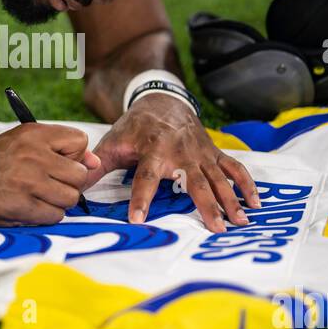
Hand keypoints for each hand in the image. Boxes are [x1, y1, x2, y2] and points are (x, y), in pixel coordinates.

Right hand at [0, 123, 100, 225]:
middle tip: (48, 184)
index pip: (80, 141)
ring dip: (58, 201)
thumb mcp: (23, 142)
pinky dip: (47, 215)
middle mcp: (33, 155)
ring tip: (39, 196)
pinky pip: (56, 215)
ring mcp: (28, 181)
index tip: (58, 162)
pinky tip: (31, 207)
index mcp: (34, 134)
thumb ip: (60, 148)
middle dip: (68, 183)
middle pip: (80, 174)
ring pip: (70, 197)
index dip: (73, 156)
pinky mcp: (23, 206)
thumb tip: (95, 163)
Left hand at [86, 94, 259, 230]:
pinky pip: (234, 168)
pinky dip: (246, 185)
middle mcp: (181, 152)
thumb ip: (95, 166)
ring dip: (231, 200)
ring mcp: (201, 153)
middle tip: (215, 228)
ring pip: (219, 179)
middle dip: (206, 205)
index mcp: (153, 149)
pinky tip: (255, 204)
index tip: (138, 219)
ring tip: (239, 223)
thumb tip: (73, 187)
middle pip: (195, 182)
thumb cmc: (134, 127)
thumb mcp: (112, 143)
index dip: (141, 198)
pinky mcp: (214, 153)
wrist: (161, 100)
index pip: (146, 177)